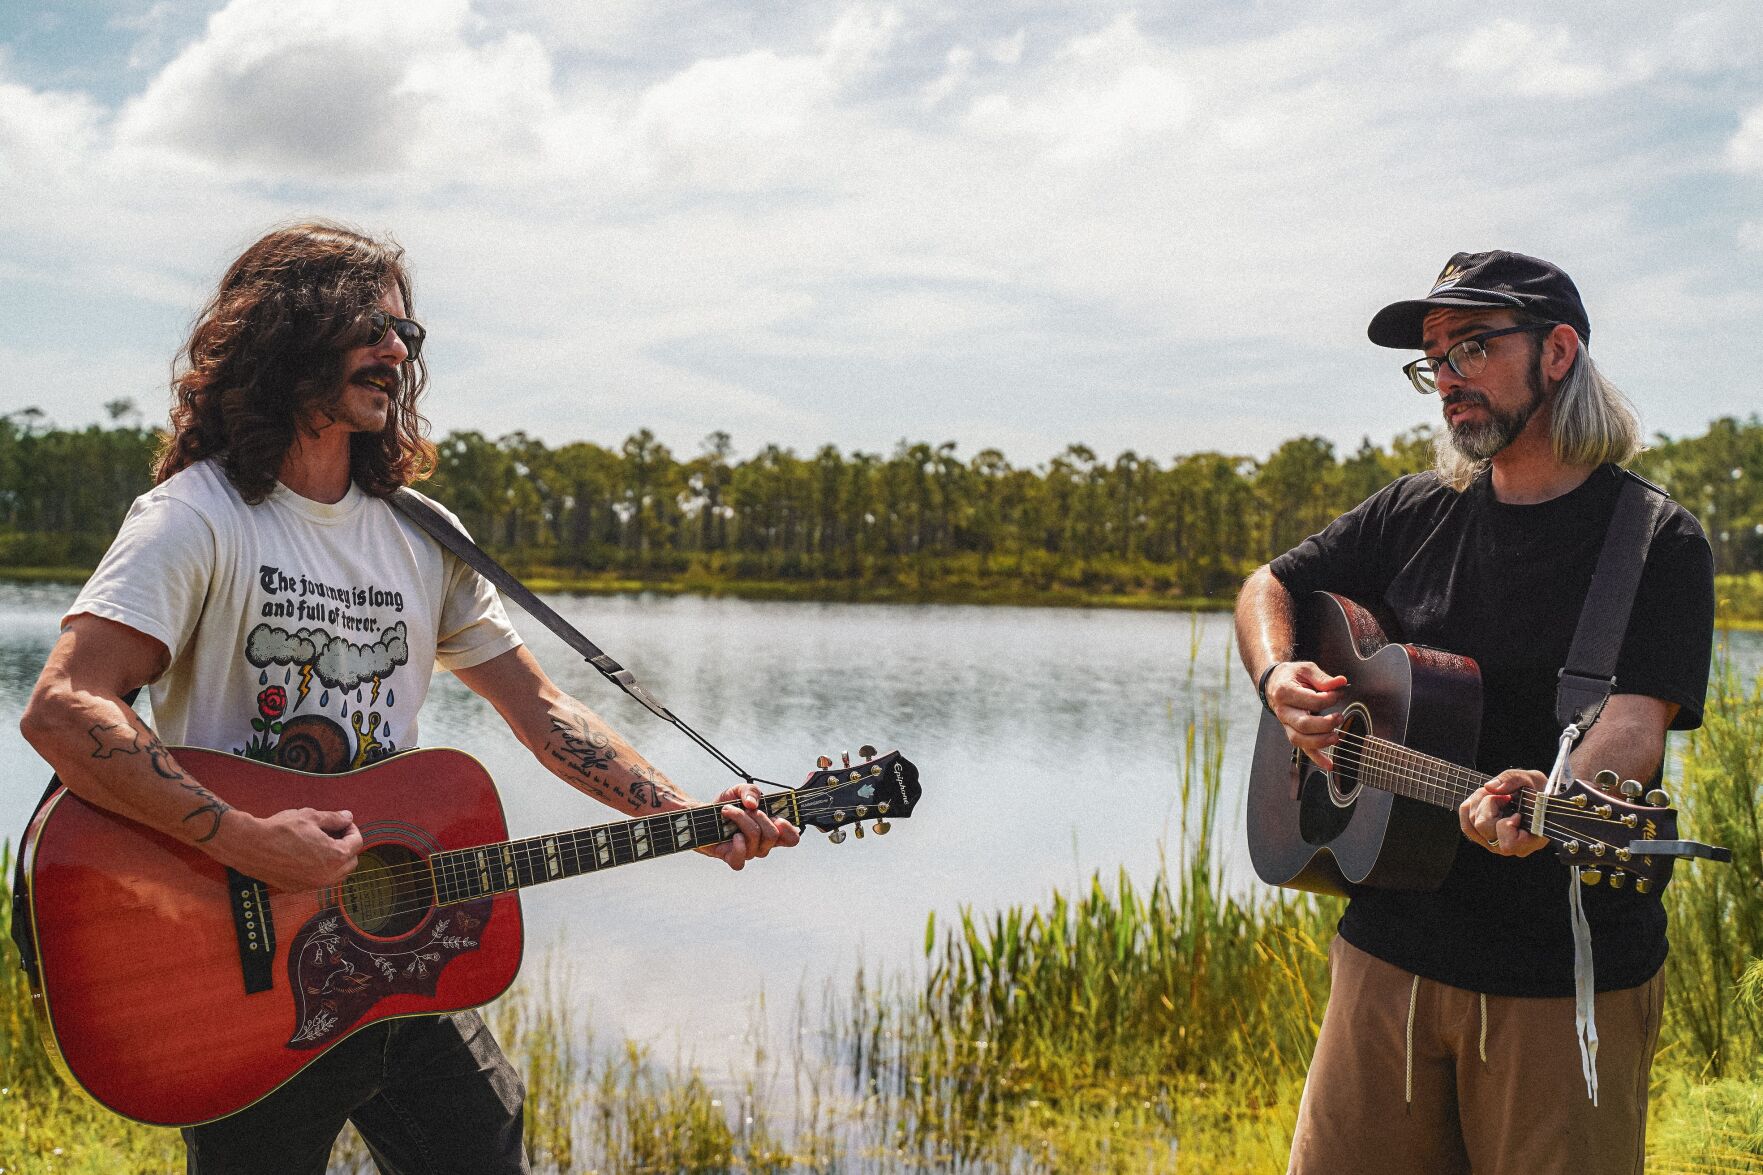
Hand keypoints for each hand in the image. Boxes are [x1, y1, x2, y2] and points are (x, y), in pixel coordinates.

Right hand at [210, 807, 363, 891]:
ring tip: (321, 843)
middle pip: (351, 862)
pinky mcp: (298, 888)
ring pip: (336, 875)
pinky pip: (318, 880)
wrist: (250, 846)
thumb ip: (334, 819)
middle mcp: (327, 875)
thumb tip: (348, 817)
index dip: (351, 829)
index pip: (357, 843)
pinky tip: (307, 855)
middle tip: (333, 833)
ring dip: (335, 860)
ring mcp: (312, 884)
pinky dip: (319, 869)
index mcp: (336, 856)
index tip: (342, 823)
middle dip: (346, 846)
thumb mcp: (311, 817)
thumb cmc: (280, 830)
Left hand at [702, 784, 799, 870]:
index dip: (789, 831)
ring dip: (741, 819)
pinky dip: (738, 846)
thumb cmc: (727, 804)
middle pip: (772, 836)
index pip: (791, 838)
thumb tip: (753, 804)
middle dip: (759, 817)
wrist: (703, 814)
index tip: (779, 818)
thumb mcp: (740, 790)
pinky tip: (733, 835)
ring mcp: (748, 851)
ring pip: (755, 840)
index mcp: (770, 828)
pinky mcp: (731, 857)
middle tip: (746, 807)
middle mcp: (762, 843)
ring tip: (728, 810)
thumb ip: (751, 791)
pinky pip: (740, 860)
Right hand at [1265, 660, 1348, 769]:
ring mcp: (1286, 724)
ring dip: (1320, 741)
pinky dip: (1316, 758)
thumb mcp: (1306, 670)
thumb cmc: (1291, 676)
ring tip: (1336, 737)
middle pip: (1303, 724)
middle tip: (1339, 717)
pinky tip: (1329, 764)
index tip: (1339, 693)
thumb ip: (1323, 678)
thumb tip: (1341, 683)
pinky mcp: (1292, 732)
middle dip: (1325, 723)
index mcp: (1285, 692)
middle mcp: (1283, 711)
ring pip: (1300, 739)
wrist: (1273, 684)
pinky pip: (1303, 748)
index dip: (1330, 698)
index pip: (1311, 700)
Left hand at [1458, 769, 1549, 857]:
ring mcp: (1495, 843)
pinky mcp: (1483, 837)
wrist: (1537, 797)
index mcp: (1530, 842)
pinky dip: (1470, 807)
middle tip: (1504, 796)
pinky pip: (1466, 825)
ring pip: (1471, 824)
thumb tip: (1490, 787)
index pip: (1509, 843)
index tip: (1518, 813)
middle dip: (1489, 802)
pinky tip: (1483, 799)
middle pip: (1483, 826)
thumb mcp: (1532, 779)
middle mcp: (1510, 848)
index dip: (1508, 824)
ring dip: (1479, 802)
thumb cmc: (1539, 792)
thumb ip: (1513, 780)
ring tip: (1495, 795)